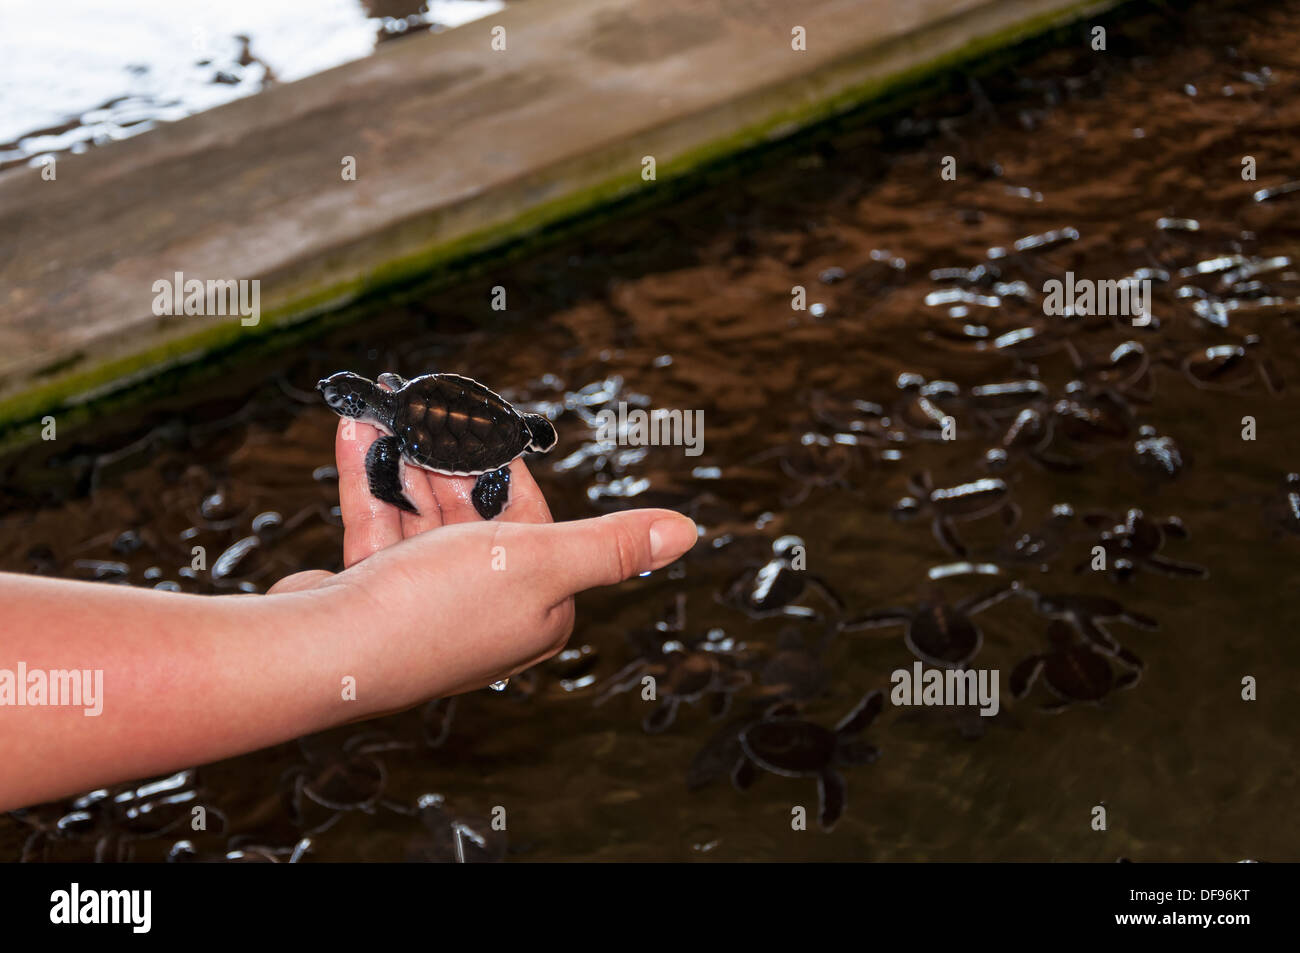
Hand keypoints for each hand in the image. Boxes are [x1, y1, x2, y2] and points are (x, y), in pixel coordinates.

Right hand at [269, 417, 697, 712]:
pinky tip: (354, 432)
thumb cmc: (436, 610)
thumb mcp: (540, 562)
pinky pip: (377, 527)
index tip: (476, 418)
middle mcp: (486, 613)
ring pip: (422, 515)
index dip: (503, 465)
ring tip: (382, 406)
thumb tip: (689, 532)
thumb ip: (612, 544)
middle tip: (422, 401)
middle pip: (475, 515)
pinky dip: (369, 480)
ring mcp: (424, 609)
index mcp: (539, 611)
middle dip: (446, 455)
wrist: (321, 656)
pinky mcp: (370, 601)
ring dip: (403, 459)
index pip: (533, 519)